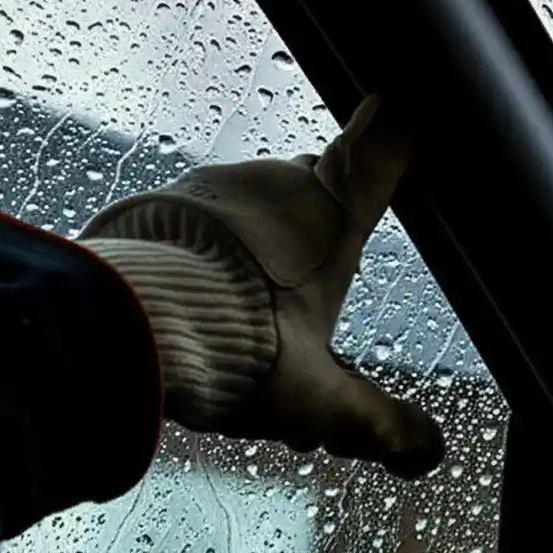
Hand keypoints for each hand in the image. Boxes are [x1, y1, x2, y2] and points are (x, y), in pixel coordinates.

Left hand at [81, 96, 443, 478]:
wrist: (124, 328)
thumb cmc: (236, 348)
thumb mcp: (319, 401)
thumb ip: (378, 425)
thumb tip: (427, 452)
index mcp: (328, 219)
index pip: (377, 154)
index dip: (395, 128)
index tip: (405, 100)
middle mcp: (274, 186)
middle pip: (311, 191)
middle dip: (314, 234)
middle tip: (307, 300)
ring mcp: (211, 189)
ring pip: (249, 211)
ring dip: (253, 253)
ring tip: (244, 323)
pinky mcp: (157, 206)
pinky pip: (195, 222)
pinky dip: (202, 256)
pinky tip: (193, 309)